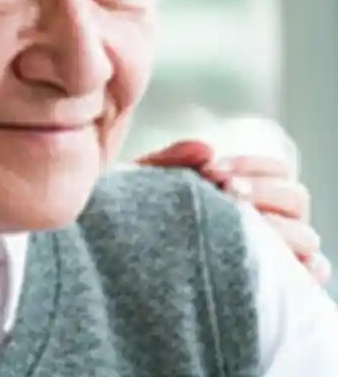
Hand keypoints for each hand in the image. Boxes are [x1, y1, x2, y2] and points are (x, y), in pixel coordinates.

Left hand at [138, 140, 330, 284]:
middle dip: (263, 191)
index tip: (211, 170)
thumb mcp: (144, 185)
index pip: (276, 169)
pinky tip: (273, 262)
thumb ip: (171, 161)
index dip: (251, 165)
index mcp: (247, 191)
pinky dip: (305, 267)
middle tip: (226, 192)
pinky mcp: (280, 285)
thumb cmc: (135, 216)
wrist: (120, 256)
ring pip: (306, 235)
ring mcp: (279, 252)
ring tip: (243, 226)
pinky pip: (313, 274)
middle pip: (295, 198)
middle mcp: (271, 219)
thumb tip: (206, 148)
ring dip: (281, 227)